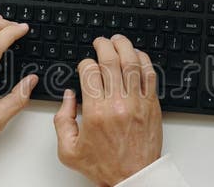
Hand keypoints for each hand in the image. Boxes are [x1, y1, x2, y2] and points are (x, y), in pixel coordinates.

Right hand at [53, 34, 162, 185]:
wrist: (132, 176)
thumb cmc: (104, 166)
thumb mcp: (68, 150)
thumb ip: (62, 120)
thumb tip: (68, 97)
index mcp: (95, 112)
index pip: (89, 72)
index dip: (85, 62)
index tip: (84, 65)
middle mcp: (117, 104)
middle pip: (111, 61)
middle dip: (103, 46)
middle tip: (100, 42)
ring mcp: (137, 103)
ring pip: (132, 64)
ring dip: (125, 47)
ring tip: (118, 41)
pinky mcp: (152, 106)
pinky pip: (150, 76)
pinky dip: (144, 61)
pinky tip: (138, 55)